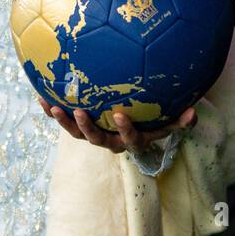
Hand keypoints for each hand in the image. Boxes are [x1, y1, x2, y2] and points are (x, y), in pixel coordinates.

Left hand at [37, 96, 195, 154]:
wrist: (135, 125)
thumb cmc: (155, 121)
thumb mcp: (168, 122)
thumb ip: (181, 121)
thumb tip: (194, 113)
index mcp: (132, 140)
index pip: (129, 139)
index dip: (125, 130)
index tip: (120, 115)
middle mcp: (110, 140)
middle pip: (96, 140)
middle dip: (86, 128)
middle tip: (79, 112)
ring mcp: (94, 134)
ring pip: (77, 134)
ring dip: (64, 122)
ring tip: (53, 106)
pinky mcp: (80, 125)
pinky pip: (65, 120)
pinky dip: (52, 110)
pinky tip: (40, 95)